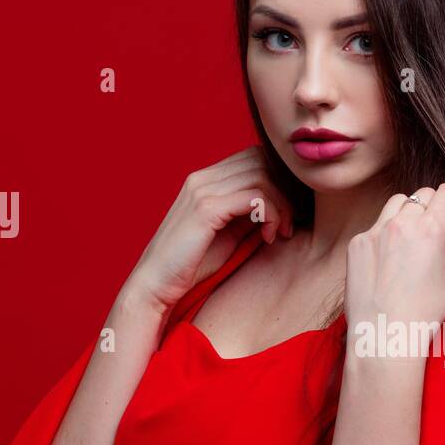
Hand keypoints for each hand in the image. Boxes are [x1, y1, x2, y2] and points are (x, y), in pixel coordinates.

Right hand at [124, 145, 293, 311]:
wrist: (156, 286)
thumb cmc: (192, 264)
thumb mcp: (228, 233)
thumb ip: (248, 214)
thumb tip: (281, 204)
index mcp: (206, 180)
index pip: (254, 157)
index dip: (280, 180)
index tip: (288, 213)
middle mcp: (202, 178)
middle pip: (261, 161)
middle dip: (285, 190)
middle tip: (288, 224)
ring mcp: (202, 190)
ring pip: (262, 177)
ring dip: (281, 205)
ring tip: (279, 232)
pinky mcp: (206, 209)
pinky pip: (255, 197)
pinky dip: (271, 215)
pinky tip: (268, 237)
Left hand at [344, 179, 444, 356]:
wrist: (383, 335)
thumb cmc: (424, 313)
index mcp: (432, 229)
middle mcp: (402, 223)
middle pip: (422, 194)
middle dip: (433, 202)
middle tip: (437, 220)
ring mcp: (376, 231)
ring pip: (397, 203)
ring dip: (409, 210)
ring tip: (412, 233)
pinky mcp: (358, 243)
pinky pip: (376, 225)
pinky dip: (386, 231)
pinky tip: (390, 256)